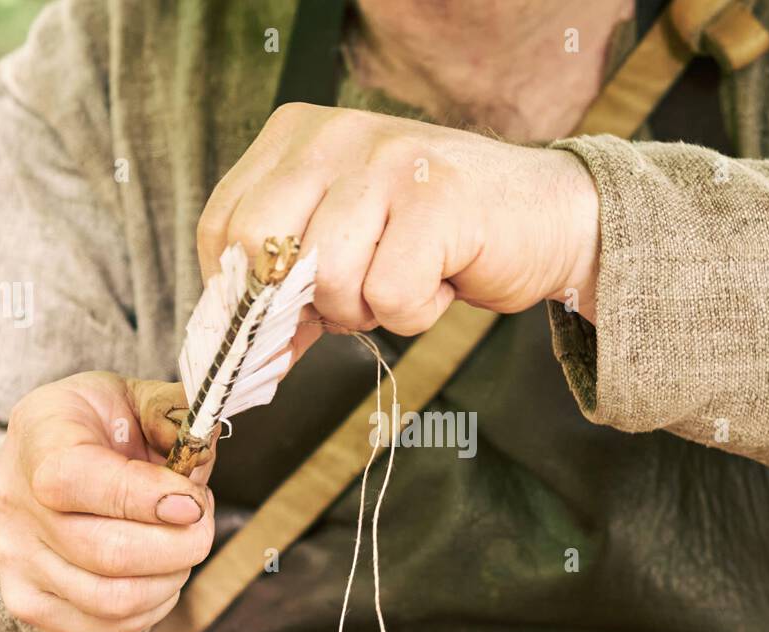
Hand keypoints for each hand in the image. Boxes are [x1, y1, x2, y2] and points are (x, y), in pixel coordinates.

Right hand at [0, 371, 214, 631]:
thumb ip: (172, 415)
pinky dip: (149, 609)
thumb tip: (199, 454)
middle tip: (202, 521)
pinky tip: (160, 575)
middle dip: (181, 545)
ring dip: (171, 579)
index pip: (77, 480)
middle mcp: (15, 501)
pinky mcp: (26, 600)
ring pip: (110, 599)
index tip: (194, 500)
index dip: (147, 498)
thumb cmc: (100, 427)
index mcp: (39, 437)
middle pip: (106, 553)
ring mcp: (16, 557)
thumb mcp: (134, 396)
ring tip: (183, 546)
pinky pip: (101, 627)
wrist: (46, 458)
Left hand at [197, 104, 600, 335]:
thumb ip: (289, 290)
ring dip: (368, 310)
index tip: (282, 319)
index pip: (221, 225)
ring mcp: (388, 162)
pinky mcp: (437, 201)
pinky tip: (442, 279)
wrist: (547, 218)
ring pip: (327, 278)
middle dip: (300, 303)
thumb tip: (244, 358)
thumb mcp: (346, 250)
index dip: (243, 293)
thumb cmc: (439, 237)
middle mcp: (334, 136)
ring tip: (407, 279)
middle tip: (352, 301)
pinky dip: (415, 313)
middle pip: (258, 247)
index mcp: (297, 136)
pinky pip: (390, 295)